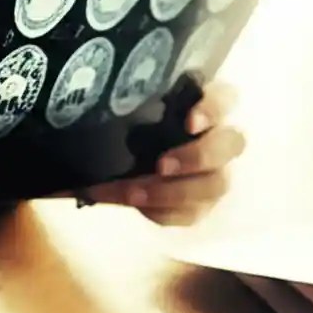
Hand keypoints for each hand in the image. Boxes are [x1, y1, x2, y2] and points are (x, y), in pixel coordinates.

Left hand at [82, 83, 245, 224]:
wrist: (123, 163)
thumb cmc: (131, 128)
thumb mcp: (125, 117)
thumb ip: (115, 115)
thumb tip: (81, 116)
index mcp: (204, 105)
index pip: (225, 99)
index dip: (213, 109)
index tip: (190, 122)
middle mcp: (218, 138)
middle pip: (231, 144)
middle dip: (198, 156)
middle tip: (161, 165)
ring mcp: (215, 173)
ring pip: (216, 185)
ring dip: (175, 191)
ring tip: (136, 193)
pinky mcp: (202, 204)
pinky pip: (192, 214)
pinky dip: (163, 212)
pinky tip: (138, 207)